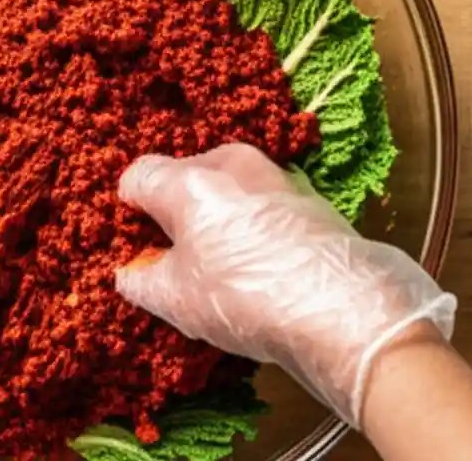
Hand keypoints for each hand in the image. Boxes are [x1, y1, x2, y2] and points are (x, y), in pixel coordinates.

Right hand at [116, 143, 455, 426]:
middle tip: (176, 257)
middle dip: (175, 210)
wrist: (343, 308)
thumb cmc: (247, 298)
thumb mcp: (176, 299)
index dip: (128, 209)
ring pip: (227, 187)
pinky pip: (262, 203)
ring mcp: (275, 176)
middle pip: (185, 175)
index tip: (134, 241)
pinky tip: (262, 264)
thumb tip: (131, 270)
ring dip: (217, 216)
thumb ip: (141, 278)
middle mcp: (231, 164)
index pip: (138, 176)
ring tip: (221, 264)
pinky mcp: (308, 197)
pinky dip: (252, 223)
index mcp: (189, 179)